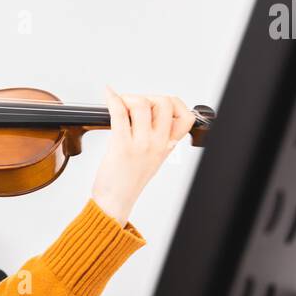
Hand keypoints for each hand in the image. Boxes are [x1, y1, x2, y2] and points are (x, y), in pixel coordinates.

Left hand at [89, 86, 195, 224]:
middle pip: (165, 103)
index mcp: (168, 146)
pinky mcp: (121, 146)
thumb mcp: (154, 157)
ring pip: (142, 104)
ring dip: (128, 98)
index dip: (173, 104)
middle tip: (134, 105)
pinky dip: (112, 99)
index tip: (157, 105)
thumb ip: (159, 137)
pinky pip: (119, 114)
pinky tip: (109, 96)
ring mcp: (141, 144)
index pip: (187, 117)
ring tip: (120, 105)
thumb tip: (150, 111)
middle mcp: (158, 144)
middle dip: (148, 97)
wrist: (115, 200)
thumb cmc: (129, 179)